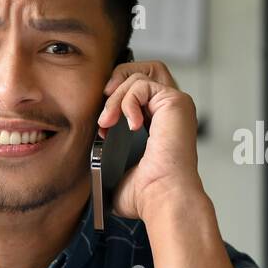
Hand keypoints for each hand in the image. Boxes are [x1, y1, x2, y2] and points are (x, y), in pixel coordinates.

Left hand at [97, 60, 204, 221]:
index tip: (103, 122)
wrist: (161, 197)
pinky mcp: (176, 102)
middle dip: (117, 82)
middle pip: (143, 70)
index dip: (115, 96)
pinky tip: (131, 125)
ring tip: (109, 124)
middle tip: (104, 110)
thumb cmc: (145, 193)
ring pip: (138, 76)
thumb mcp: (116, 168)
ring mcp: (174, 104)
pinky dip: (128, 102)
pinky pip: (143, 84)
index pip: (138, 89)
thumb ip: (107, 152)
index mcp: (157, 123)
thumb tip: (91, 153)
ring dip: (115, 99)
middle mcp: (168, 111)